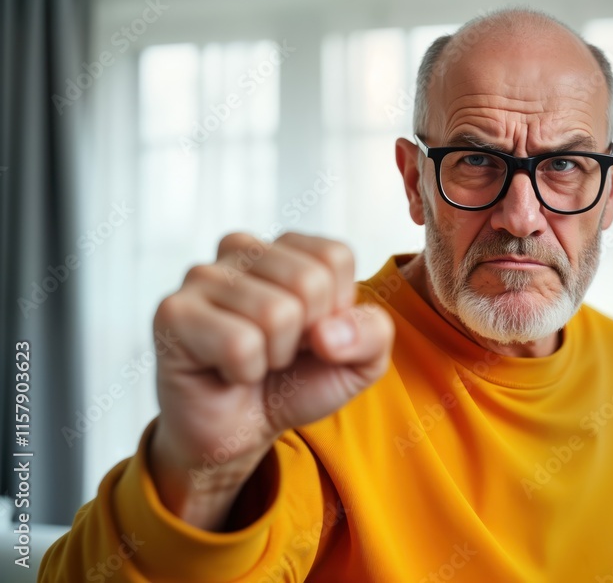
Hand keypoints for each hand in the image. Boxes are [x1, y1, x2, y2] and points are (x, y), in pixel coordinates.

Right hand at [148, 232, 392, 528]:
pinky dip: (244, 371)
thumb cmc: (296, 383)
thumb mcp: (360, 362)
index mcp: (287, 247)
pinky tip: (227, 371)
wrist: (242, 431)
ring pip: (275, 312)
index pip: (336, 256)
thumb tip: (328, 331)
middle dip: (306, 335)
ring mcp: (202, 276)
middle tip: (280, 351)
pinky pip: (238, 343)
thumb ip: (374, 334)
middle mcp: (241, 248)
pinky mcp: (173, 313)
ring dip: (274, 356)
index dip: (336, 311)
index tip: (312, 332)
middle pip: (309, 280)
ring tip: (253, 360)